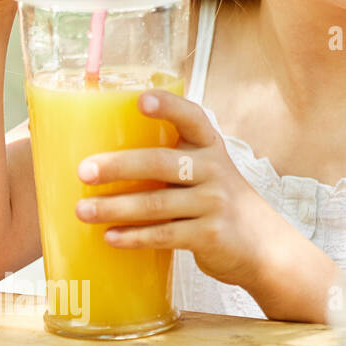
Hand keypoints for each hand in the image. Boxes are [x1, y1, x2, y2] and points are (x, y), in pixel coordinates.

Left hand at [73, 89, 278, 288]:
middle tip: (85, 171)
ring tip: (83, 211)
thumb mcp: (208, 174)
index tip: (141, 99)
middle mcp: (216, 171)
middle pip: (162, 162)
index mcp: (211, 148)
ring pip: (157, 203)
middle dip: (120, 166)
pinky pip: (164, 235)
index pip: (193, 118)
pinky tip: (110, 237)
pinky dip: (134, 236)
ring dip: (116, 207)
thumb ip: (173, 164)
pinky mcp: (210, 235)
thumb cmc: (220, 204)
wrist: (262, 245)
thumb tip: (103, 163)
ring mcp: (215, 204)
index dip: (168, 106)